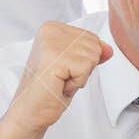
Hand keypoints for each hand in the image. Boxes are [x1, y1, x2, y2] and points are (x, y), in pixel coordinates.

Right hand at [0, 22, 112, 138]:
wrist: (29, 111)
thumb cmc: (48, 90)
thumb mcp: (74, 66)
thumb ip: (91, 53)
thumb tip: (108, 49)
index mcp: (52, 28)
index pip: (91, 37)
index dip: (83, 60)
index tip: (62, 69)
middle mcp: (50, 31)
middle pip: (94, 45)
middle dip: (83, 68)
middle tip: (61, 77)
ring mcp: (51, 43)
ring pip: (92, 56)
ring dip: (79, 76)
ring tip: (59, 81)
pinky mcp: (55, 58)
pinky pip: (86, 69)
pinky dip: (76, 83)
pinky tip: (58, 85)